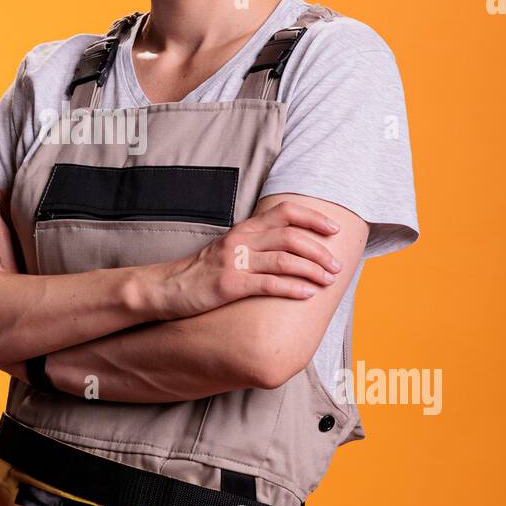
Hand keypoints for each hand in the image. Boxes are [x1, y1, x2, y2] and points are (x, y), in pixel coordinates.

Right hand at [156, 199, 342, 319]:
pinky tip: (308, 294)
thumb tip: (291, 246)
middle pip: (292, 236)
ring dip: (313, 269)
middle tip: (337, 265)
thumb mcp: (231, 248)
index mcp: (245, 228)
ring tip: (329, 280)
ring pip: (285, 260)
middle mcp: (242, 240)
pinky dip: (293, 288)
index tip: (334, 230)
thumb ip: (257, 243)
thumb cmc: (203, 271)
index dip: (313, 218)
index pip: (285, 211)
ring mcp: (236, 262)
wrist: (168, 287)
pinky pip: (269, 284)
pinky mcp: (230, 284)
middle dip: (320, 250)